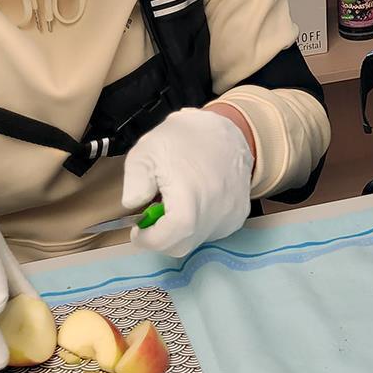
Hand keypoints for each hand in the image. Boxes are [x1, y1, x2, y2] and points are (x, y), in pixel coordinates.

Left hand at [120, 108, 254, 258]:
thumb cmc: (186, 138)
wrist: (229, 127)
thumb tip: (135, 206)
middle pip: (181, 244)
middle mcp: (215, 212)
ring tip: (178, 202)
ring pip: (197, 240)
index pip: (168, 238)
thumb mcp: (146, 150)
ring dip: (181, 230)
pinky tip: (197, 201)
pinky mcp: (239, 216)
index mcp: (190, 197)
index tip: (138, 230)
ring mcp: (230, 216)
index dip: (149, 240)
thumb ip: (134, 182)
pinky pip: (212, 231)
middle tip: (154, 215)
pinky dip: (198, 224)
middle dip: (162, 237)